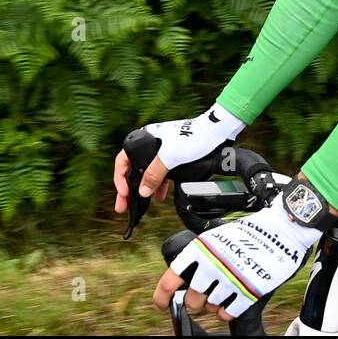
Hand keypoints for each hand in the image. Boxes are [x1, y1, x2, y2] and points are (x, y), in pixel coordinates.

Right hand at [113, 102, 245, 213]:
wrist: (217, 131)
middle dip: (128, 189)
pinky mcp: (174, 157)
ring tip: (138, 206)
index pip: (123, 160)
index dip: (120, 178)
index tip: (123, 193)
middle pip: (133, 168)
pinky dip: (159, 185)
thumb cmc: (194, 137)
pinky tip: (159, 197)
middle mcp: (151, 143)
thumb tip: (142, 192)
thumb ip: (154, 174)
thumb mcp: (170, 157)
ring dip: (144, 189)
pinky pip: (161, 173)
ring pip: (148, 173)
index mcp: (145, 137)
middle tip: (122, 206)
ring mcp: (162, 150)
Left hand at [152, 187, 322, 321]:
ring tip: (226, 290)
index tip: (164, 305)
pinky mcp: (247, 292)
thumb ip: (200, 257)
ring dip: (215, 303)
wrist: (282, 230)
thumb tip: (185, 278)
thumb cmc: (250, 233)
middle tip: (208, 292)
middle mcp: (212, 266)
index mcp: (200, 250)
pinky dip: (228, 310)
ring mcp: (230, 280)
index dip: (162, 298)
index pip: (169, 282)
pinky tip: (234, 299)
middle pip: (191, 300)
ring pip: (209, 308)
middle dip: (197, 300)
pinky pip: (227, 313)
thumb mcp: (216, 237)